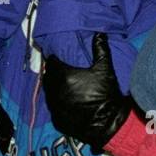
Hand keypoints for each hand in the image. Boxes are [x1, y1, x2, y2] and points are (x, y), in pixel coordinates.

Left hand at [42, 32, 130, 150]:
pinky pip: (52, 106)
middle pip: (47, 76)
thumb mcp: (105, 68)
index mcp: (64, 75)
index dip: (54, 59)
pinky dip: (56, 101)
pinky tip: (65, 100)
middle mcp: (55, 90)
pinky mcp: (57, 119)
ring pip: (48, 92)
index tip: (59, 58)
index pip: (51, 62)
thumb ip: (100, 48)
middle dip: (52, 72)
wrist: (108, 123)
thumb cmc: (105, 94)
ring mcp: (55, 106)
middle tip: (61, 69)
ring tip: (62, 83)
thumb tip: (100, 32)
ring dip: (53, 86)